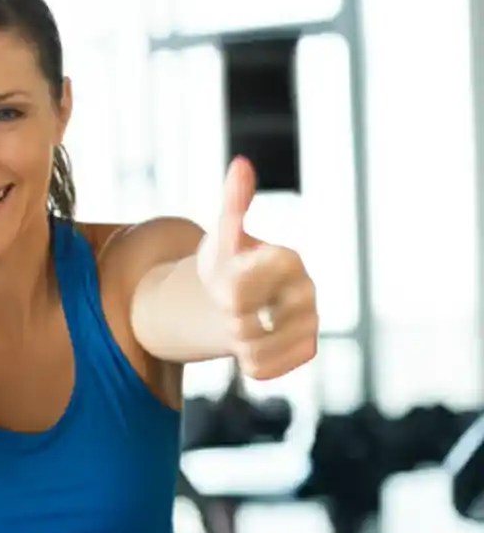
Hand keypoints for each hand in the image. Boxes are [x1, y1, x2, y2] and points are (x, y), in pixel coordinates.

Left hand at [196, 157, 318, 379]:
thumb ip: (232, 203)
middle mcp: (308, 291)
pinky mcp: (307, 351)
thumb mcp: (222, 235)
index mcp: (287, 259)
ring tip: (243, 320)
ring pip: (251, 349)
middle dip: (224, 315)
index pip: (237, 291)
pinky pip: (262, 370)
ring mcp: (311, 323)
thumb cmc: (229, 262)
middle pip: (240, 323)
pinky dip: (248, 361)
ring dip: (235, 340)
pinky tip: (256, 342)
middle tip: (231, 302)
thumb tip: (241, 163)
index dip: (222, 290)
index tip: (226, 278)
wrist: (239, 298)